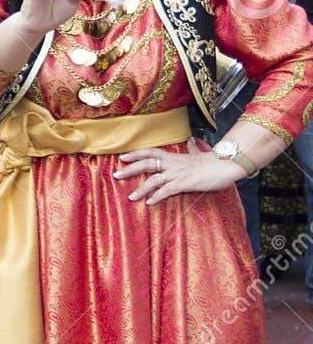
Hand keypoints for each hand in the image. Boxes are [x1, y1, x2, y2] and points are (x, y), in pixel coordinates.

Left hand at [114, 138, 238, 203]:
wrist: (226, 166)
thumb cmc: (213, 161)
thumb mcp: (199, 154)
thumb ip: (191, 149)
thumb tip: (191, 141)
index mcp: (174, 157)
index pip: (151, 152)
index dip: (136, 154)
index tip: (122, 157)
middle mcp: (173, 164)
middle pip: (147, 164)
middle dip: (130, 169)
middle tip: (116, 175)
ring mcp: (178, 174)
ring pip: (154, 180)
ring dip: (141, 189)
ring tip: (131, 197)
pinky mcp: (185, 184)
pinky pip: (167, 191)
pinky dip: (158, 197)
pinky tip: (150, 202)